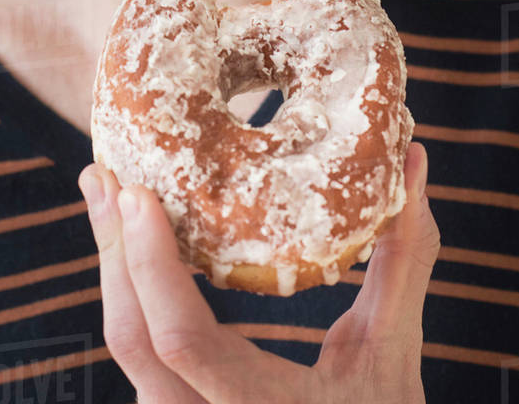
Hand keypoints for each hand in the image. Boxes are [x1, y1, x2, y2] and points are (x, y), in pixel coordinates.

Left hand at [78, 141, 439, 402]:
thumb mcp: (393, 352)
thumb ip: (402, 260)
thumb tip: (416, 160)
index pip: (181, 343)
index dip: (150, 267)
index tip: (139, 192)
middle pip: (131, 339)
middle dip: (110, 249)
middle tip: (102, 174)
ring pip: (127, 348)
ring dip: (114, 270)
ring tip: (107, 197)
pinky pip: (140, 359)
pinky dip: (131, 298)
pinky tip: (128, 250)